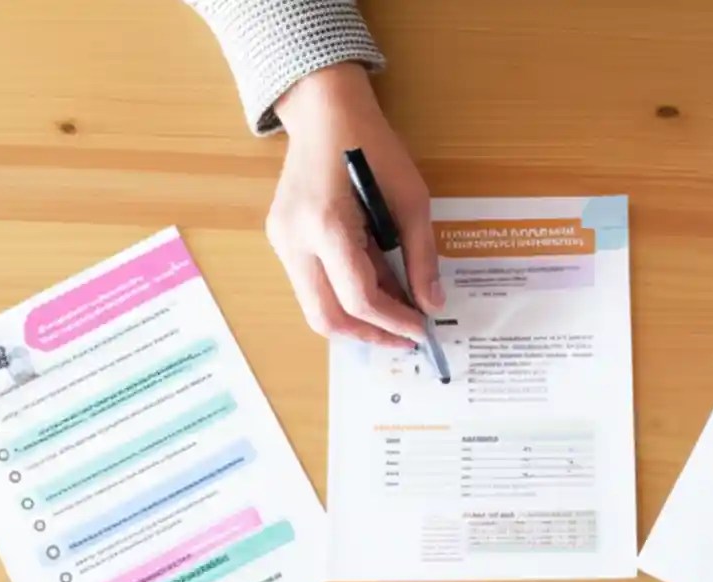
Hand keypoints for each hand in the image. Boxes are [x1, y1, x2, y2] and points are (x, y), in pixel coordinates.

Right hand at [266, 63, 442, 348]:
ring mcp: (280, 242)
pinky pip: (311, 286)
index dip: (395, 322)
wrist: (324, 112)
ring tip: (394, 312)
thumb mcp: (411, 199)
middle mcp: (294, 240)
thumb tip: (432, 305)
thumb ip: (421, 257)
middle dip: (370, 334)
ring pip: (315, 308)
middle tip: (406, 337)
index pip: (360, 298)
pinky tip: (374, 287)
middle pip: (326, 318)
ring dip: (357, 318)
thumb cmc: (373, 146)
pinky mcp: (280, 240)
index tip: (423, 330)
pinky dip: (343, 296)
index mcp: (326, 225)